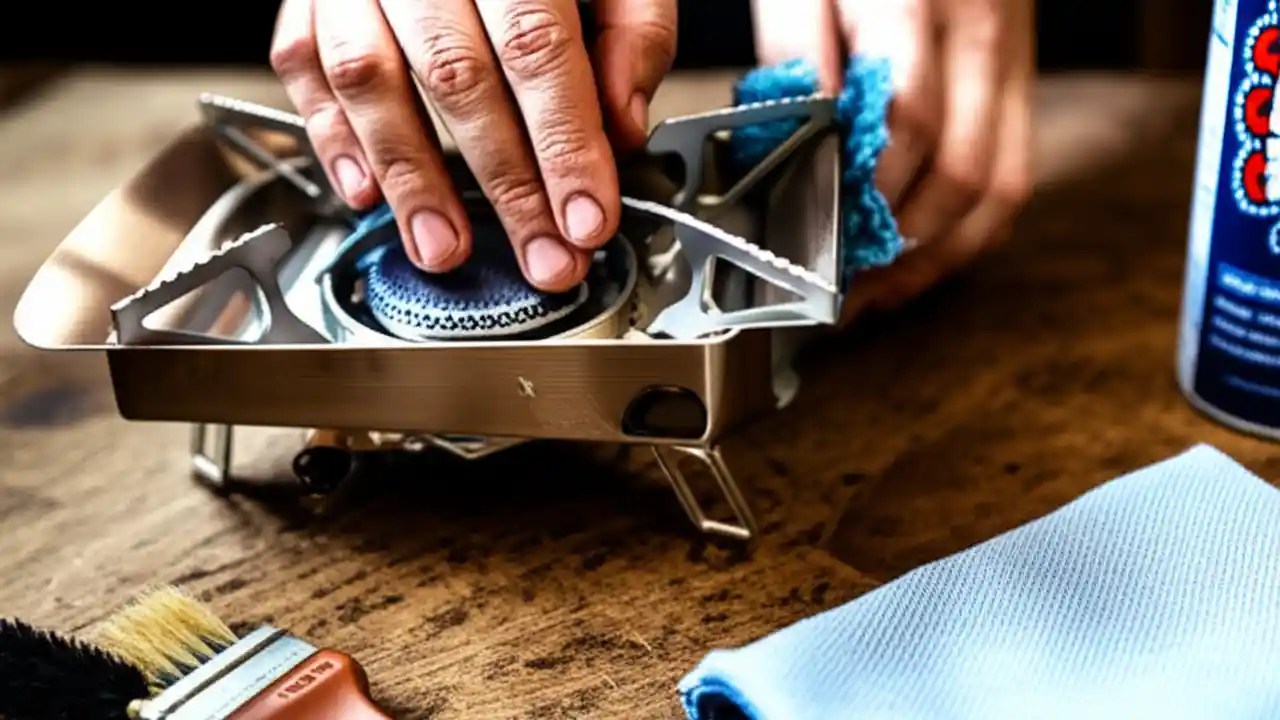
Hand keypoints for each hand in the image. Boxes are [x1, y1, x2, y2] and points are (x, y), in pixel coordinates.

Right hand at [269, 0, 676, 291]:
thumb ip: (632, 30)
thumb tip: (620, 126)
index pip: (537, 47)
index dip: (563, 143)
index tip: (587, 219)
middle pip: (457, 76)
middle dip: (506, 185)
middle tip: (541, 258)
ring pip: (369, 77)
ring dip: (410, 177)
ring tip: (444, 247)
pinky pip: (302, 64)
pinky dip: (331, 136)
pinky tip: (366, 193)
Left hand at [751, 0, 1034, 319]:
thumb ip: (795, 48)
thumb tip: (790, 139)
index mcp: (920, 1)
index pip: (903, 121)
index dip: (858, 194)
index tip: (807, 238)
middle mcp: (983, 35)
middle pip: (957, 171)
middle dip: (894, 243)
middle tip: (835, 284)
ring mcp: (1012, 59)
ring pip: (998, 186)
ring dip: (935, 253)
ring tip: (874, 291)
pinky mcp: (1020, 77)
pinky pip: (1015, 172)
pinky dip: (971, 231)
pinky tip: (921, 256)